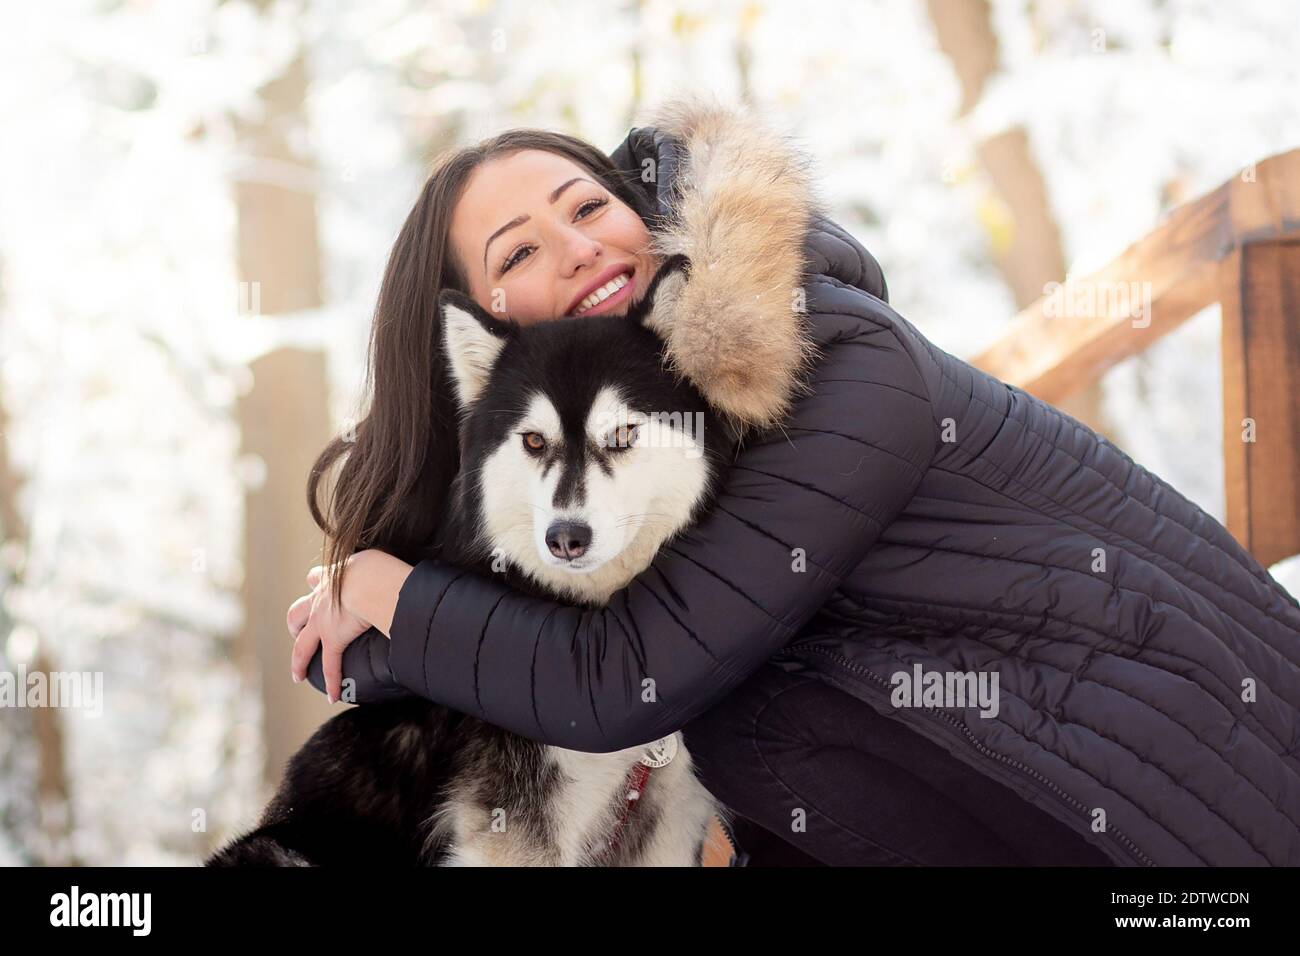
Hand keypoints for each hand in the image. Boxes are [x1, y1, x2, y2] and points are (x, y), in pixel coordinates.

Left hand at [287, 561, 372, 703]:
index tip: (316, 583)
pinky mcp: (333, 639)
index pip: (316, 578)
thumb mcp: (371, 560)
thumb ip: (373, 567)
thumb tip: (388, 571)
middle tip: (297, 631)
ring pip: (302, 643)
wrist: (368, 581)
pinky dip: (332, 682)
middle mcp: (320, 599)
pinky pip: (330, 665)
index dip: (316, 582)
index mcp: (331, 578)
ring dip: (298, 658)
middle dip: (295, 623)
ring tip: (298, 672)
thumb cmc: (375, 568)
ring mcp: (322, 622)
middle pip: (297, 612)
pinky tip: (332, 697)